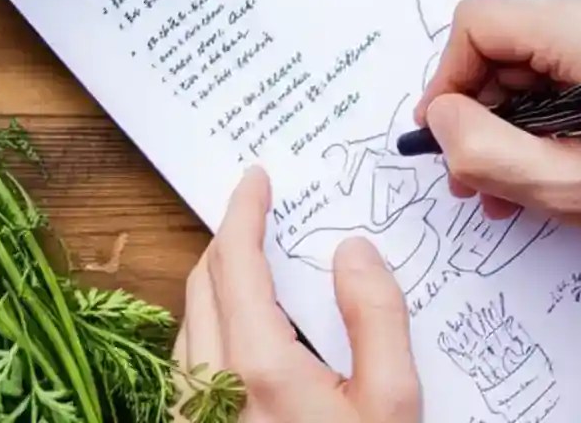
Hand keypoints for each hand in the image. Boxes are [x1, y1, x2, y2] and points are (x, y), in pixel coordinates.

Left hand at [172, 167, 419, 422]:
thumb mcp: (391, 403)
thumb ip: (375, 321)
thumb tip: (353, 250)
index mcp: (257, 364)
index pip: (235, 262)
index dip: (243, 212)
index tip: (255, 179)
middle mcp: (208, 380)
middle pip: (204, 282)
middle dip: (231, 240)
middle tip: (261, 215)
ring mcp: (190, 407)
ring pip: (192, 319)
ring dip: (218, 282)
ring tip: (255, 263)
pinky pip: (191, 357)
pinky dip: (212, 323)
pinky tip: (244, 327)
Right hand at [414, 0, 580, 248]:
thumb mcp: (567, 184)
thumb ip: (484, 150)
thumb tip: (439, 119)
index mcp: (579, 34)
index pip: (476, 26)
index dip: (447, 80)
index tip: (441, 136)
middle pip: (494, 50)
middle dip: (471, 114)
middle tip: (466, 177)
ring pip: (517, 76)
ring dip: (496, 132)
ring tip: (498, 191)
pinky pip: (549, 90)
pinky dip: (529, 132)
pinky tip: (531, 181)